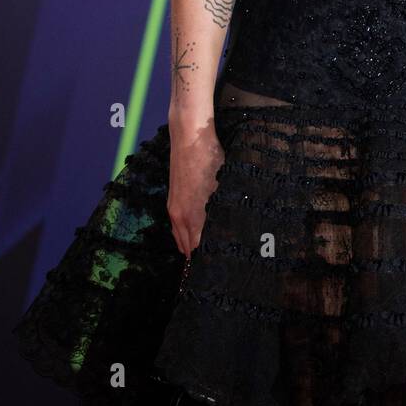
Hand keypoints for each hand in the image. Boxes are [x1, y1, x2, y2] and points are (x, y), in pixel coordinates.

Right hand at [166, 113, 224, 257]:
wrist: (189, 138)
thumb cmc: (211, 160)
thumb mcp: (224, 186)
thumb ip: (226, 210)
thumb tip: (233, 227)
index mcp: (194, 217)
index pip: (200, 250)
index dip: (209, 260)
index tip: (221, 267)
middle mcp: (180, 217)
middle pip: (188, 249)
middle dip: (200, 258)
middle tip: (217, 264)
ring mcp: (173, 209)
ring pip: (180, 239)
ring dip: (191, 247)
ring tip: (206, 255)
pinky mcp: (171, 201)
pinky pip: (176, 227)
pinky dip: (185, 235)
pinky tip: (196, 235)